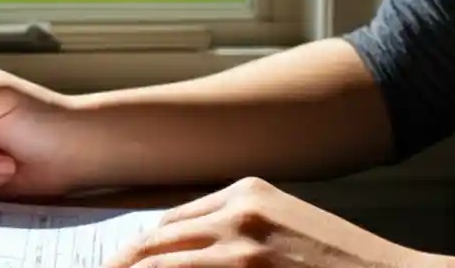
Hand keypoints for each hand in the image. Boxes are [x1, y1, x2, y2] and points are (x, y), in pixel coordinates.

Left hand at [107, 178, 424, 267]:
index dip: (138, 251)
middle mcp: (238, 210)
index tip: (115, 266)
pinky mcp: (250, 266)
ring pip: (162, 263)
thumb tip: (177, 251)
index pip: (169, 222)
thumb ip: (235, 234)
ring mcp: (243, 244)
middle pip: (155, 241)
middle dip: (123, 266)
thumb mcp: (284, 230)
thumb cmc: (339, 266)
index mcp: (244, 192)